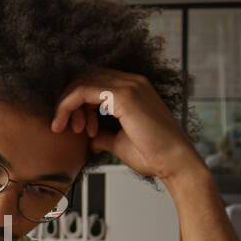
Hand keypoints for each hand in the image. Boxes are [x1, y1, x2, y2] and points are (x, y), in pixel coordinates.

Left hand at [51, 67, 198, 180]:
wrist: (174, 162)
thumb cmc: (154, 155)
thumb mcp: (120, 142)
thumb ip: (103, 136)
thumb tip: (90, 139)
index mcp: (134, 89)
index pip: (96, 83)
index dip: (80, 103)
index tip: (79, 128)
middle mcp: (132, 82)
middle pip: (87, 78)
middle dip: (71, 102)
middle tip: (68, 127)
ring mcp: (128, 85)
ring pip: (82, 82)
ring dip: (68, 105)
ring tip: (69, 129)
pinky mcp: (123, 95)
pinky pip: (83, 91)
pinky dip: (68, 105)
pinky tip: (66, 124)